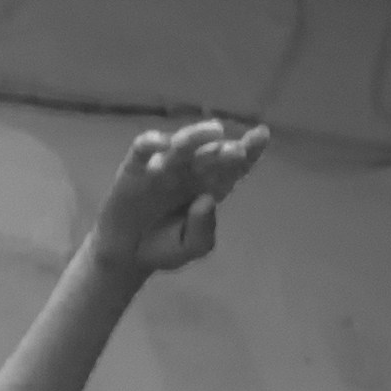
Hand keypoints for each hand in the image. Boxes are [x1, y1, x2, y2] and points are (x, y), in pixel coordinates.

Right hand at [93, 114, 269, 282]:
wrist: (129, 255)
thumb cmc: (166, 247)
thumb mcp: (191, 248)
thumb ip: (204, 231)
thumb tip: (207, 200)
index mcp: (211, 186)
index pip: (234, 166)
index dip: (250, 149)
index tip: (262, 135)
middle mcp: (191, 170)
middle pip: (210, 153)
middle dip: (223, 150)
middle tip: (234, 151)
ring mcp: (164, 166)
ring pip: (181, 146)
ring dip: (194, 139)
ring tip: (205, 137)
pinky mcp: (136, 167)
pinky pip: (143, 150)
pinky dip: (150, 144)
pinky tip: (159, 144)